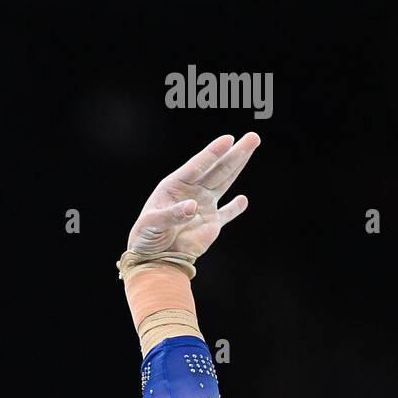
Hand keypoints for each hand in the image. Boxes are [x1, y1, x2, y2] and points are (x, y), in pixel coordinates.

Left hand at [126, 132, 259, 259]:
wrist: (151, 259)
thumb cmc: (144, 237)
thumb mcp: (150, 224)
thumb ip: (170, 215)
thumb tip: (192, 206)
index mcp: (175, 186)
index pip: (197, 166)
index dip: (213, 153)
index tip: (228, 140)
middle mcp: (192, 191)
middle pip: (217, 170)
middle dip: (235, 154)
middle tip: (252, 138)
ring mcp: (203, 206)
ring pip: (224, 183)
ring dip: (238, 167)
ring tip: (252, 149)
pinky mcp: (211, 225)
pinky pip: (226, 214)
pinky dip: (235, 208)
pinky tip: (242, 200)